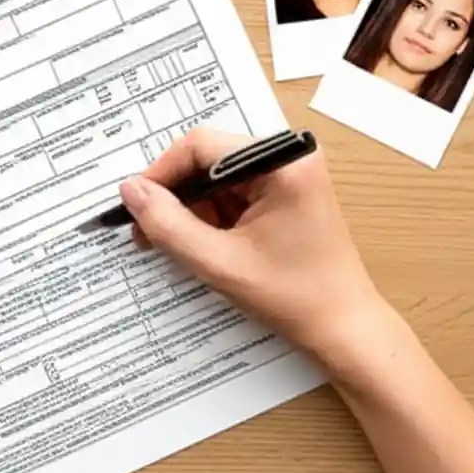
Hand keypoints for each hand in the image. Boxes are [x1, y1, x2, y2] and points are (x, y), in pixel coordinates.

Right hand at [118, 129, 395, 366]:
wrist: (343, 328)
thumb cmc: (293, 297)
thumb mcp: (219, 262)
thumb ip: (168, 225)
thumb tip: (130, 191)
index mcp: (282, 162)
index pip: (202, 145)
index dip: (161, 173)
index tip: (134, 205)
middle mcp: (289, 158)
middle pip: (209, 159)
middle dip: (175, 195)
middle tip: (144, 230)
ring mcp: (289, 176)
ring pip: (218, 178)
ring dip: (191, 208)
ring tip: (170, 244)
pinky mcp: (287, 195)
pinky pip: (235, 194)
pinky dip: (211, 217)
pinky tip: (197, 244)